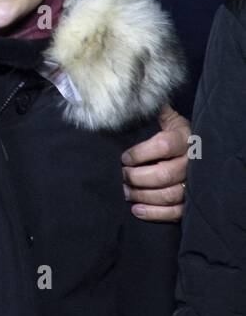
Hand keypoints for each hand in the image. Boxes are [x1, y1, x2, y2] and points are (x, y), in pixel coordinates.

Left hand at [121, 104, 189, 221]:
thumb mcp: (163, 117)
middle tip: (121, 176)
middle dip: (137, 177)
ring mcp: (193, 182)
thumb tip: (126, 102)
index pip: (162, 146)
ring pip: (169, 195)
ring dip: (142, 196)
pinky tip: (136, 210)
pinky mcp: (190, 200)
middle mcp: (191, 161)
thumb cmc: (169, 131)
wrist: (193, 147)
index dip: (139, 153)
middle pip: (164, 174)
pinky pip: (175, 212)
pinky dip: (154, 214)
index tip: (123, 157)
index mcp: (183, 138)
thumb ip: (149, 111)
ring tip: (125, 192)